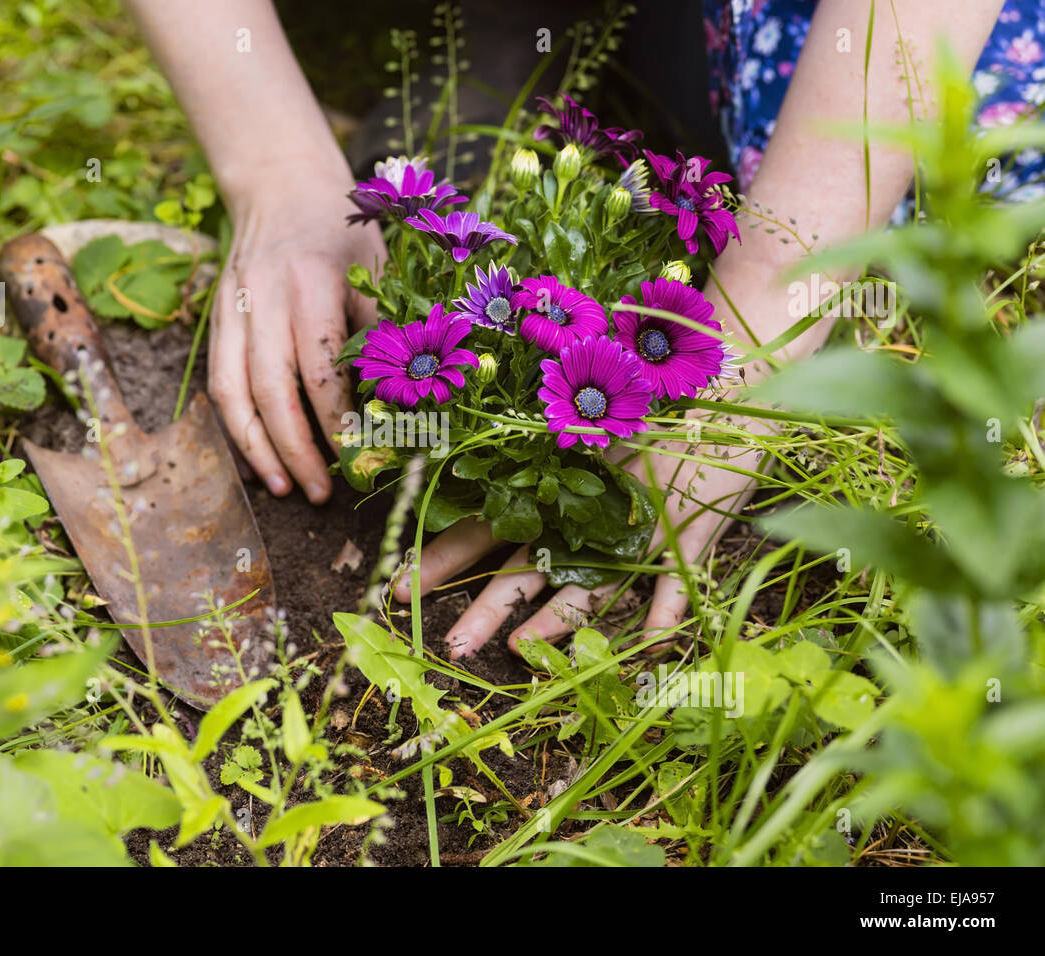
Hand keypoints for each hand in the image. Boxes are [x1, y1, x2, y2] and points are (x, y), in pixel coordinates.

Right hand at [210, 162, 385, 503]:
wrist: (280, 185)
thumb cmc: (342, 231)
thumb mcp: (380, 267)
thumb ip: (389, 331)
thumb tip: (408, 403)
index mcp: (312, 282)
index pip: (320, 370)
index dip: (339, 423)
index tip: (360, 459)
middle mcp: (263, 297)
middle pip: (271, 390)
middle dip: (296, 450)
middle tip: (322, 493)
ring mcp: (232, 309)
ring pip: (232, 392)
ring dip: (257, 449)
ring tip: (283, 489)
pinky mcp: (215, 320)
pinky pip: (217, 383)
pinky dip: (235, 427)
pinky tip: (257, 458)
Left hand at [393, 406, 769, 658]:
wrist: (729, 376)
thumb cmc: (650, 401)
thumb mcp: (590, 430)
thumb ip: (546, 463)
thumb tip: (475, 478)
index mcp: (554, 487)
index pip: (486, 527)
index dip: (443, 558)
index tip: (398, 586)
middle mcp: (586, 511)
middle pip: (528, 565)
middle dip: (487, 606)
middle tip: (449, 644)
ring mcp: (639, 524)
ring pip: (591, 581)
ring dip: (558, 620)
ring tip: (521, 654)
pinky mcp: (690, 531)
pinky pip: (677, 580)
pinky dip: (665, 610)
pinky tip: (649, 645)